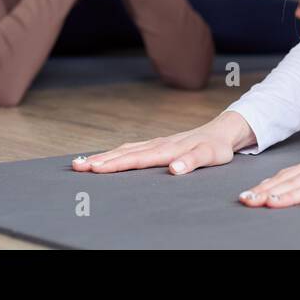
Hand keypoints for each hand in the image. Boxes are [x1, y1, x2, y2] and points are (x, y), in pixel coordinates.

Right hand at [71, 111, 250, 176]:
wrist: (222, 131)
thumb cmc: (217, 147)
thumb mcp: (211, 156)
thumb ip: (193, 161)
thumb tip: (175, 169)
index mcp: (168, 149)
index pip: (137, 159)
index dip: (115, 164)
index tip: (95, 168)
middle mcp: (158, 145)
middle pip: (124, 153)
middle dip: (100, 161)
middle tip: (76, 167)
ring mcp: (156, 143)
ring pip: (125, 149)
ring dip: (104, 157)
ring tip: (81, 163)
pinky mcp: (157, 144)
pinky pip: (131, 148)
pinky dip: (114, 153)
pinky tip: (105, 157)